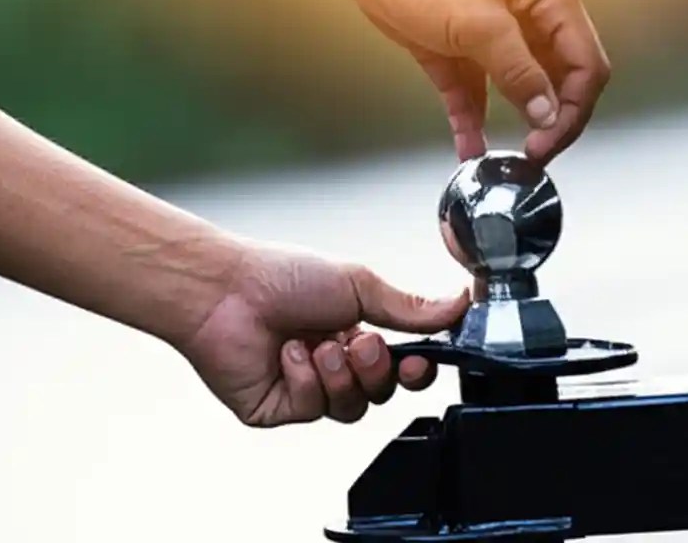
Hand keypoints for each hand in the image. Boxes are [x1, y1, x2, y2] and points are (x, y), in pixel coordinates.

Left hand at [179, 241, 468, 426]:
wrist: (226, 292)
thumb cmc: (283, 277)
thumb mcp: (360, 286)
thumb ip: (412, 307)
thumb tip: (460, 303)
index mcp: (355, 332)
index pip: (402, 367)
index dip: (415, 372)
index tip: (418, 363)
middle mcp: (332, 364)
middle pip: (380, 393)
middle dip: (374, 370)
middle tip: (358, 342)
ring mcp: (305, 388)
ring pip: (350, 408)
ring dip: (339, 375)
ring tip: (318, 345)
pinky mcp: (277, 408)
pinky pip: (312, 410)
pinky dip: (305, 380)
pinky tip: (287, 354)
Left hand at [343, 0, 611, 164]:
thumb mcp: (481, 27)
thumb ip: (520, 74)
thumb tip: (548, 114)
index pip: (585, 62)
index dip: (573, 108)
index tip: (549, 139)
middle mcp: (533, 11)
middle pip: (558, 79)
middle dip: (549, 121)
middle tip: (534, 153)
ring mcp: (499, 31)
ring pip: (521, 90)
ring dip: (514, 124)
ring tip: (506, 158)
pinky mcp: (465, 48)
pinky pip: (479, 92)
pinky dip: (475, 119)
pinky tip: (470, 146)